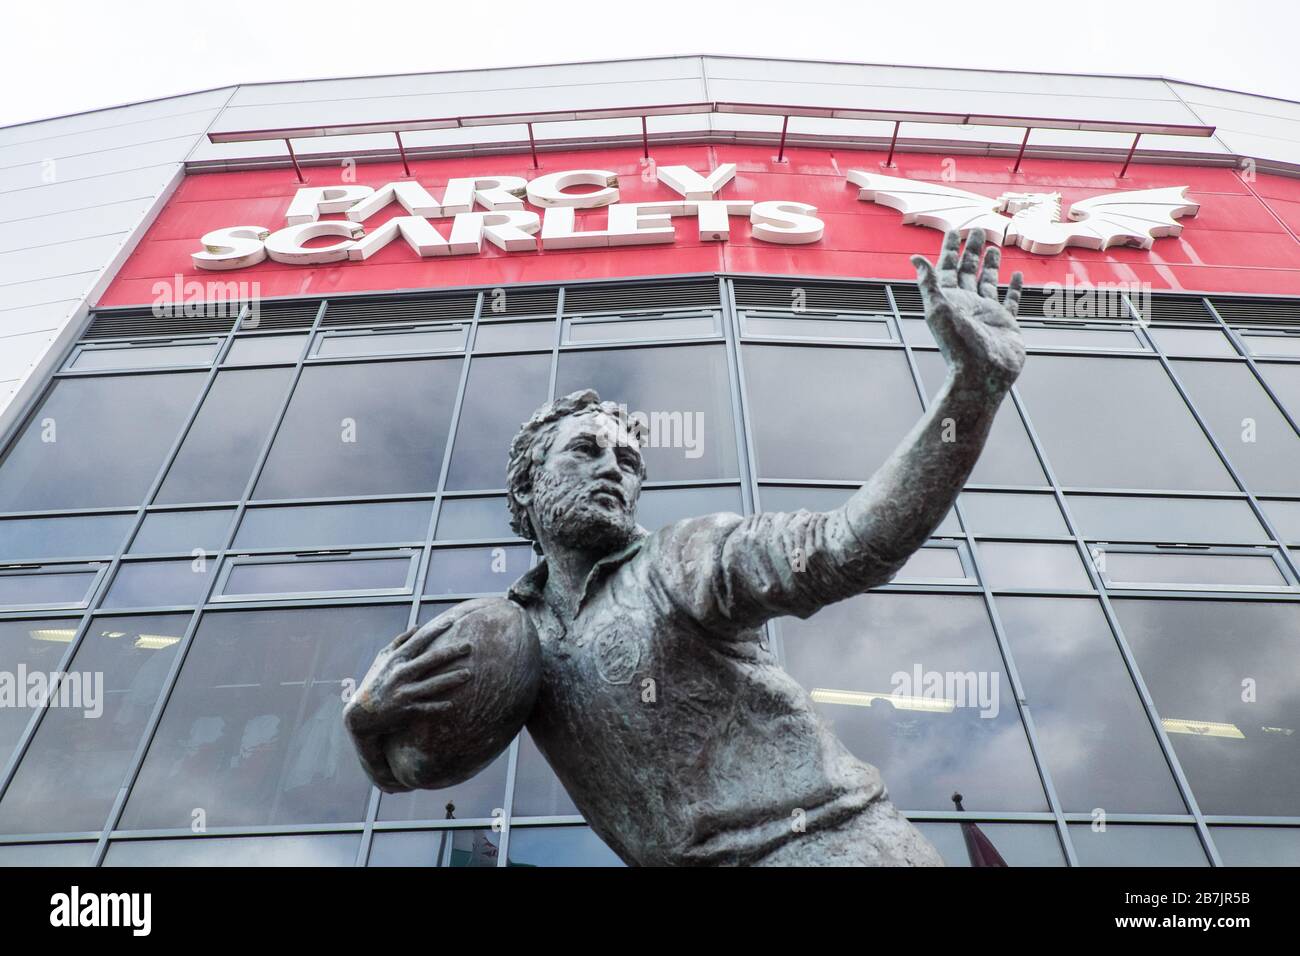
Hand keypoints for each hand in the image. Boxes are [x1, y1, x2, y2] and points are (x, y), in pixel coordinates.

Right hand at [343, 617, 473, 736]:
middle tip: (469, 646)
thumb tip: (418, 626)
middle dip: (451, 652)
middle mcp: (400, 674)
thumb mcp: (382, 659)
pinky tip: (453, 704)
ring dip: (452, 679)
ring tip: (468, 674)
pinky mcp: (406, 711)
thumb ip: (399, 642)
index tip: (452, 621)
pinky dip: (440, 706)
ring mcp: (404, 693)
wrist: (361, 715)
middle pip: (430, 660)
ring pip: (432, 685)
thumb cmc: (374, 682)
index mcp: (396, 659)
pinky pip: (427, 708)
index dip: (436, 629)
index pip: (419, 640)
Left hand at [910, 228, 1025, 393]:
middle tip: (978, 230)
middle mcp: (967, 305)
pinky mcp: (1006, 323)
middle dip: (971, 250)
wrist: (981, 376)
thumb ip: (929, 283)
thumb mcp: (939, 310)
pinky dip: (1015, 288)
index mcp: (949, 300)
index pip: (947, 268)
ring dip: (990, 265)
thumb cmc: (958, 347)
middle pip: (968, 271)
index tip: (955, 230)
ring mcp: (987, 313)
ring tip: (994, 247)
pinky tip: (1016, 275)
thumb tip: (914, 258)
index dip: (950, 249)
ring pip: (989, 282)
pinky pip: (1011, 301)